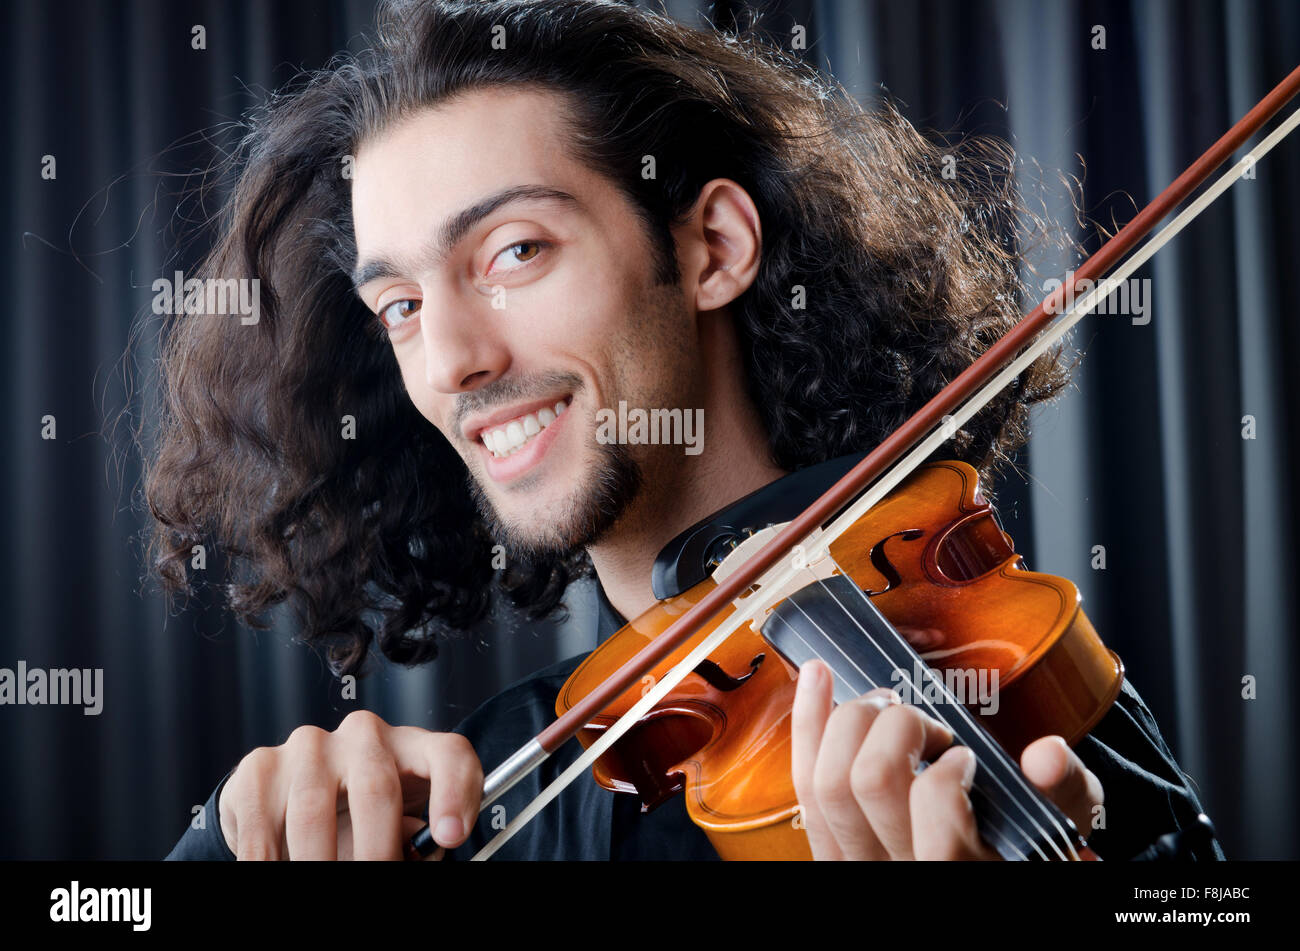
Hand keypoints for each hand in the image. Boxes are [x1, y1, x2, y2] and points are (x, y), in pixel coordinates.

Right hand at [217, 710, 482, 859]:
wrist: (292, 795)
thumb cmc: (362, 815)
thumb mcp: (399, 824)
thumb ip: (412, 838)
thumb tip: (413, 851)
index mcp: (413, 747)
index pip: (449, 756)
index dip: (454, 794)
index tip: (449, 836)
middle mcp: (364, 736)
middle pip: (376, 788)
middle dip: (376, 850)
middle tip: (376, 876)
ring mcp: (309, 746)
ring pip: (312, 810)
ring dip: (319, 860)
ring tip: (326, 880)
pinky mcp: (261, 767)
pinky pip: (262, 824)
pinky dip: (268, 861)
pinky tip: (277, 870)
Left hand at [790, 659, 1102, 859]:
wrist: (993, 875)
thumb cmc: (1030, 853)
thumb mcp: (1064, 831)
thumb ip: (1068, 793)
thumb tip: (1046, 754)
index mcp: (965, 873)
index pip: (938, 821)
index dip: (948, 773)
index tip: (966, 756)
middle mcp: (901, 875)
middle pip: (869, 782)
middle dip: (896, 726)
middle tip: (925, 725)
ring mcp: (857, 867)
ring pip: (824, 783)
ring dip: (849, 720)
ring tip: (884, 706)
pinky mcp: (830, 853)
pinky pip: (803, 788)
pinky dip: (808, 723)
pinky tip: (817, 675)